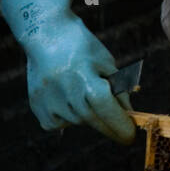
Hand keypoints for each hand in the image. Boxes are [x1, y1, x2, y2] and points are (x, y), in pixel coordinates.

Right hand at [1, 0, 135, 144]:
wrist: (46, 34)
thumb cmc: (82, 48)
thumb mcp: (106, 63)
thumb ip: (118, 91)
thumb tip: (128, 116)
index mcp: (85, 78)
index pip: (106, 109)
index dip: (120, 125)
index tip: (130, 136)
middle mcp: (65, 93)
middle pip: (94, 121)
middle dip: (111, 128)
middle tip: (122, 130)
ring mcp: (49, 102)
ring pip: (78, 122)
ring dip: (88, 114)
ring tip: (80, 88)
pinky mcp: (38, 107)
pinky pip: (60, 123)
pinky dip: (68, 116)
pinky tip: (65, 96)